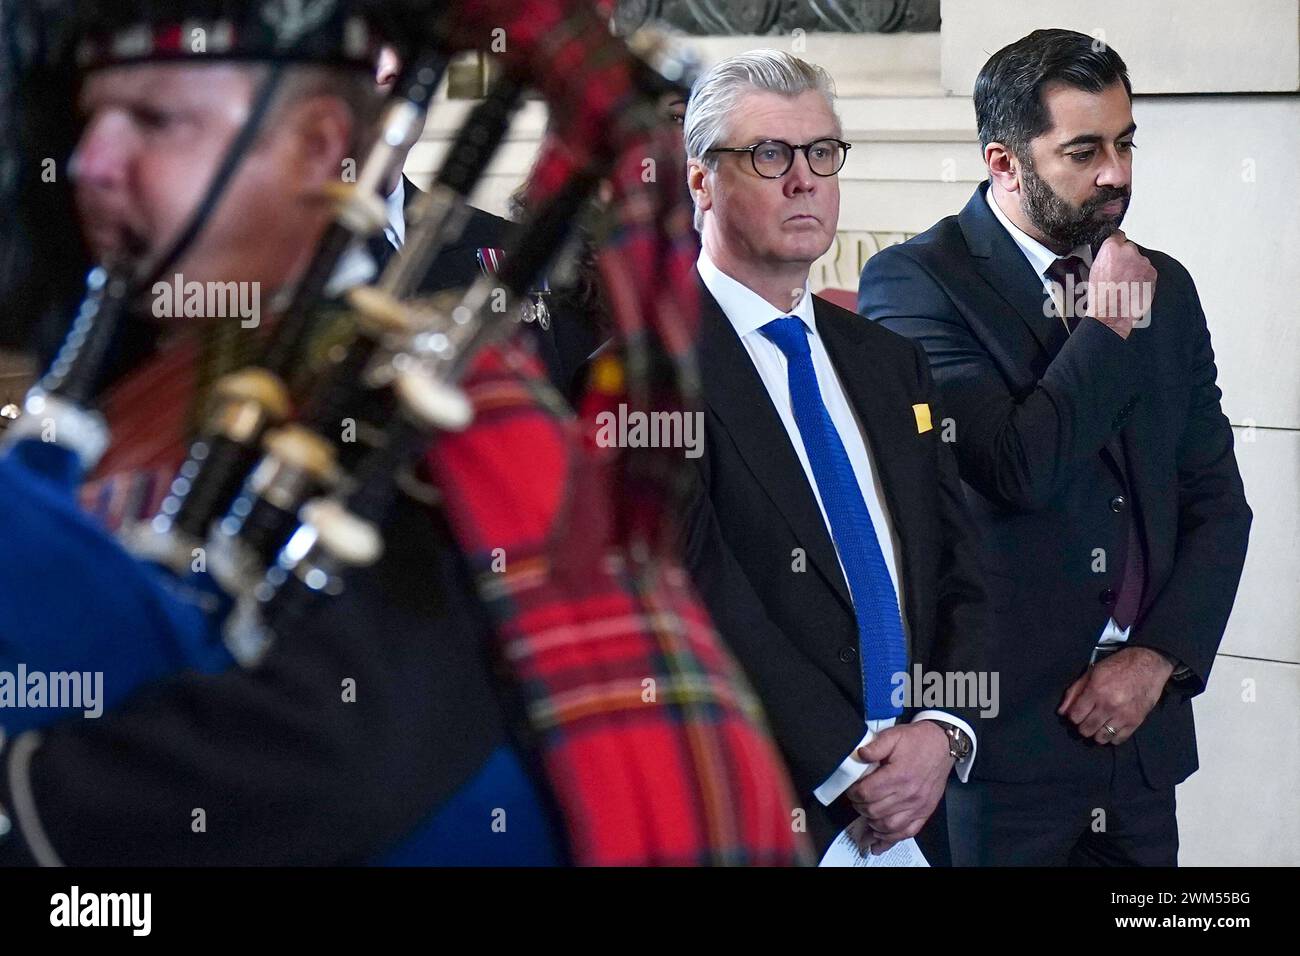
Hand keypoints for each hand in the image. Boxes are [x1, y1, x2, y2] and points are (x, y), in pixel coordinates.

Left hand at [844, 721, 953, 853]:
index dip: (853, 793)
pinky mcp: (925, 812)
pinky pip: (907, 832)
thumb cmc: (917, 740)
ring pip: (888, 826)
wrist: (942, 745)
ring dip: (872, 824)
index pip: (867, 793)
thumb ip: (875, 746)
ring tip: (865, 816)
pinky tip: (879, 838)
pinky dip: (891, 838)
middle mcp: (909, 794)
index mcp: (899, 775)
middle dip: (860, 807)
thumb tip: (859, 755)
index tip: (851, 789)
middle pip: (874, 811)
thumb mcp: (893, 735)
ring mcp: (918, 806)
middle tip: (856, 800)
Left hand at [1057, 646, 1173, 744]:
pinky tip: (1110, 727)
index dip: (1073, 716)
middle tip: (1087, 720)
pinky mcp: (1136, 721)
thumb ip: (1074, 692)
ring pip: (1101, 738)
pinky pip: (1118, 739)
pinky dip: (1111, 737)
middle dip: (1083, 726)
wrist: (1147, 665)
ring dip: (1096, 733)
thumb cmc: (1117, 667)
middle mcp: (1108, 705)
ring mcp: (1123, 715)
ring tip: (1098, 725)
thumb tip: (1062, 712)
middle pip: (1086, 729)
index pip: (1075, 716)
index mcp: (1095, 691)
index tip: (1076, 713)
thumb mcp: (1091, 673)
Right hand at [1087, 229, 1156, 337]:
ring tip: (1126, 283)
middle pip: (1129, 248)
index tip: (1116, 248)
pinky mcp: (1152, 272)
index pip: (1117, 235)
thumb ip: (1104, 257)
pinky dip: (1142, 278)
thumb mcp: (1094, 270)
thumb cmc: (1100, 295)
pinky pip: (1147, 271)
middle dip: (1126, 258)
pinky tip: (1133, 287)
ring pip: (1139, 261)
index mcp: (1111, 248)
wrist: (1112, 312)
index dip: (1116, 243)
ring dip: (1135, 268)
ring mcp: (1142, 262)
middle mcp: (1129, 251)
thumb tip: (1110, 254)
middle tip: (1119, 272)